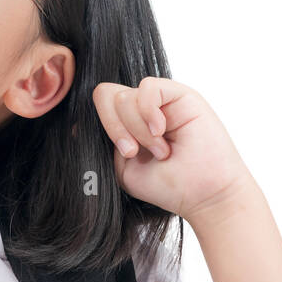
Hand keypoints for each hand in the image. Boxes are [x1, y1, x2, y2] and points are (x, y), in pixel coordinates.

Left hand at [91, 78, 251, 222]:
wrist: (203, 194)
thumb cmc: (167, 185)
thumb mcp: (122, 169)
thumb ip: (102, 146)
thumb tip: (78, 126)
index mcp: (126, 123)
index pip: (99, 107)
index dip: (102, 127)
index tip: (122, 154)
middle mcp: (142, 108)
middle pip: (105, 96)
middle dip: (113, 128)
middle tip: (133, 152)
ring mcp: (160, 100)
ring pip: (124, 96)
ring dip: (137, 129)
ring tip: (160, 150)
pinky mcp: (180, 94)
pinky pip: (147, 88)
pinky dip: (148, 112)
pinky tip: (160, 131)